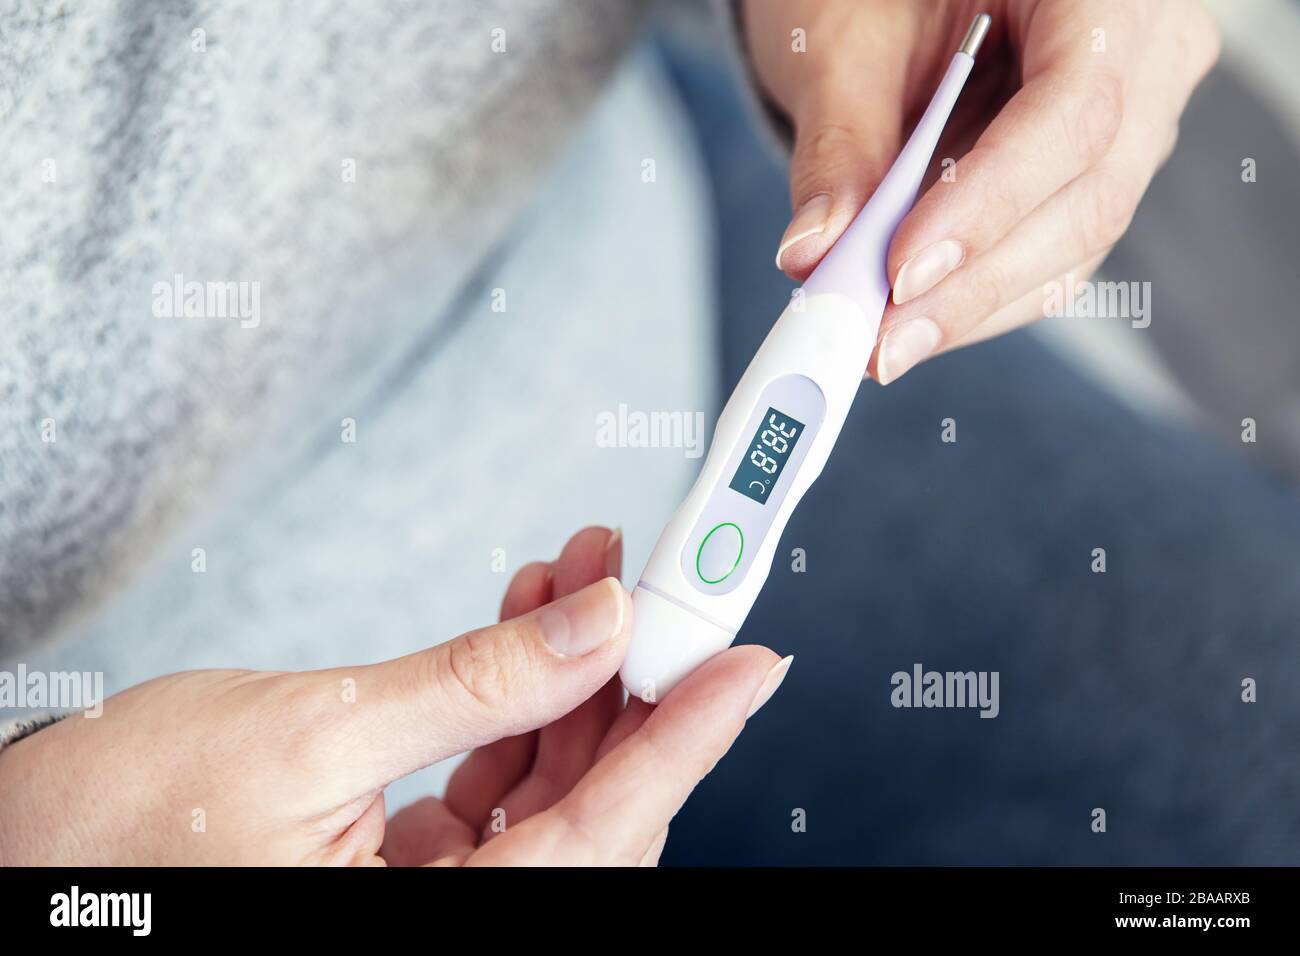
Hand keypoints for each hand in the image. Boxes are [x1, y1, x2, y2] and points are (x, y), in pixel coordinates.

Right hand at [0, 527, 787, 864]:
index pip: (603, 831)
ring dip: (574, 673)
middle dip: (628, 681)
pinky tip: (530, 621)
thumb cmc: (123, 818)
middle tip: (660, 581)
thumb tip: (594, 624)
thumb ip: (471, 683)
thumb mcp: (311, 731)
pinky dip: (516, 697)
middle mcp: (450, 913)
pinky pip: (495, 776)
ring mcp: (432, 888)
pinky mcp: (403, 854)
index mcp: (434, 922)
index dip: (685, 739)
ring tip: (588, 570)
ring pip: (549, 783)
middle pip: (591, 805)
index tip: (747, 663)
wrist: (21, 846)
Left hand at [746, 0, 1218, 381]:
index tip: (902, 275)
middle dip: (972, 287)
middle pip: (1086, 198)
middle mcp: (1145, 56)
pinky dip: (975, 296)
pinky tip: (911, 322)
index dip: (989, 206)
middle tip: (880, 344)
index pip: (1074, 111)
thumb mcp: (846, 39)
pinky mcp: (1095, 176)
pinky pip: (1051, 255)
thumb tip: (815, 254)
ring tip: (881, 344)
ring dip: (969, 306)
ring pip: (1073, 245)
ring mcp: (1134, 121)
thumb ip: (839, 145)